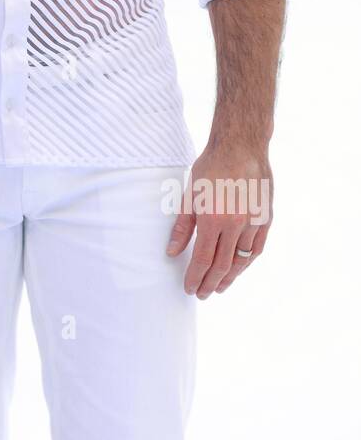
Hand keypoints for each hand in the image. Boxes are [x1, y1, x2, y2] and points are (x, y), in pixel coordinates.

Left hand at [166, 143, 272, 297]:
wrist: (241, 146)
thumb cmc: (211, 167)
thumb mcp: (190, 194)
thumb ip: (182, 226)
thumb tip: (172, 251)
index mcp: (213, 219)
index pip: (203, 259)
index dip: (195, 277)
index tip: (189, 288)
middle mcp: (235, 225)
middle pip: (222, 265)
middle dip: (210, 283)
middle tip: (202, 294)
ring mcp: (253, 222)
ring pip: (242, 260)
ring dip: (230, 277)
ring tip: (220, 287)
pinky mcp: (265, 218)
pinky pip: (257, 248)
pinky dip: (247, 262)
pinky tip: (239, 268)